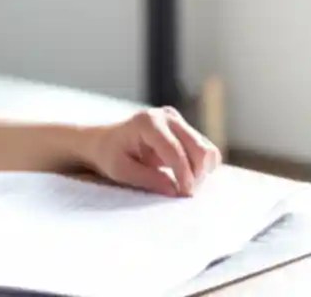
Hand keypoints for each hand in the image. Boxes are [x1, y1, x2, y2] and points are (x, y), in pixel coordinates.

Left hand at [84, 107, 222, 196]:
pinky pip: (204, 150)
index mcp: (148, 122)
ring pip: (206, 149)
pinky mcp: (184, 129)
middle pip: (198, 147)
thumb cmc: (109, 155)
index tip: (184, 195)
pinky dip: (201, 167)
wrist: (105, 142)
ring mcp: (178, 120)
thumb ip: (148, 179)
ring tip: (184, 187)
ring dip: (200, 172)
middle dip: (196, 174)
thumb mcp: (121, 171)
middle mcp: (167, 116)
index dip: (183, 175)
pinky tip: (186, 178)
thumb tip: (176, 190)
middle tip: (185, 194)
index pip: (175, 150)